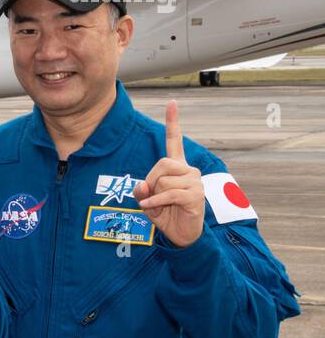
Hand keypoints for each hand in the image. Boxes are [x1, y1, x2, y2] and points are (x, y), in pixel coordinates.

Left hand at [133, 100, 204, 247]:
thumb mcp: (147, 199)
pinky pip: (168, 193)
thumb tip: (143, 185)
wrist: (182, 235)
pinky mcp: (195, 195)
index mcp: (177, 167)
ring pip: (164, 180)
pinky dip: (155, 202)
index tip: (172, 102)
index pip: (175, 141)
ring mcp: (194, 182)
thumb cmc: (166, 214)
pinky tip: (151, 209)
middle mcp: (188, 171)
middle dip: (150, 180)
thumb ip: (142, 189)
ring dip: (154, 195)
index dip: (173, 122)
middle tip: (151, 196)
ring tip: (159, 205)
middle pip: (162, 164)